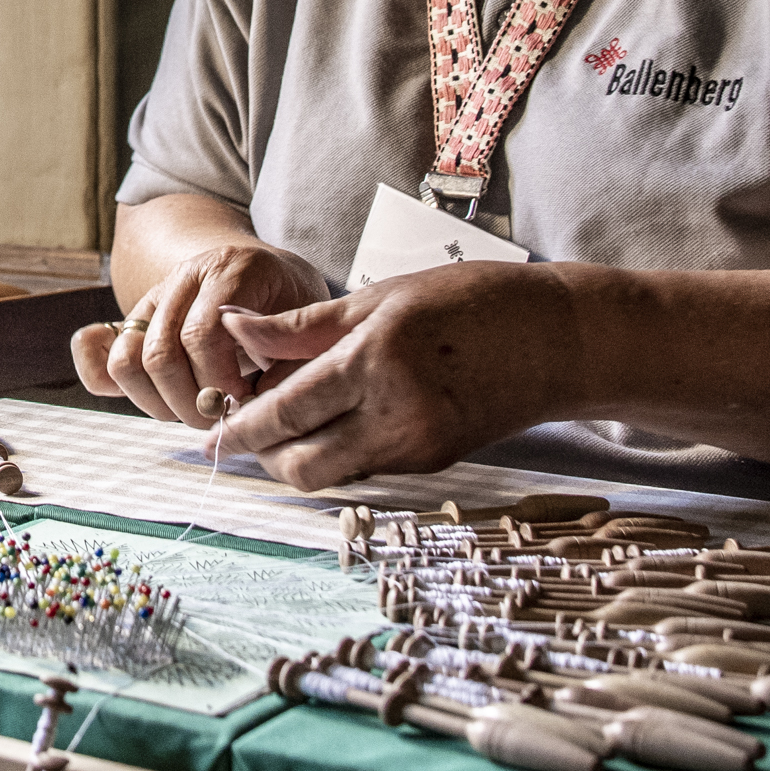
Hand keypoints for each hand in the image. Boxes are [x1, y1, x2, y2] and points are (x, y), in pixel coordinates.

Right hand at [74, 236, 327, 424]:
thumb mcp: (310, 316)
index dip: (218, 382)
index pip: (202, 334)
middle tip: (219, 418)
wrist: (264, 268)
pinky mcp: (134, 318)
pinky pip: (95, 349)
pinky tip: (150, 396)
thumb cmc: (292, 302)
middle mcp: (185, 277)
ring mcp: (154, 297)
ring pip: (126, 359)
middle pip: (159, 353)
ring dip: (156, 402)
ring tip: (193, 410)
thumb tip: (263, 397)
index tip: (243, 404)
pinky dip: (106, 379)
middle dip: (187, 402)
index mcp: (232, 270)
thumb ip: (292, 350)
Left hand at [207, 262, 581, 490]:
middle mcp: (397, 414)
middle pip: (302, 465)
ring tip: (288, 417)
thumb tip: (232, 327)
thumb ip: (302, 325)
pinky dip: (340, 450)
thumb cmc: (470, 302)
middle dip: (265, 455)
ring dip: (301, 455)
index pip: (286, 411)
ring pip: (333, 473)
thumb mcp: (380, 297)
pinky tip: (335, 418)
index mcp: (376, 361)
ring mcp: (420, 446)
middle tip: (243, 427)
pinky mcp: (436, 463)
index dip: (240, 427)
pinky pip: (367, 466)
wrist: (560, 341)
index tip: (209, 434)